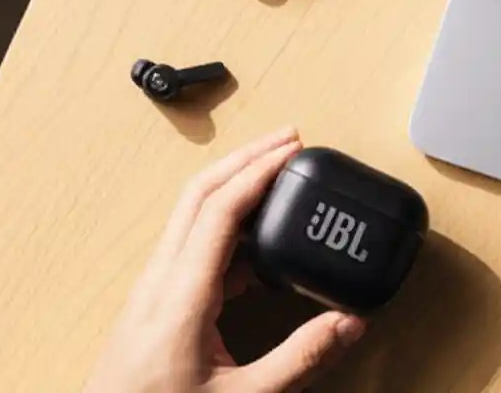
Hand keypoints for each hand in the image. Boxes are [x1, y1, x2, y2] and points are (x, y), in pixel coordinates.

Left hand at [85, 128, 365, 392]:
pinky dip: (225, 224)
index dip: (257, 171)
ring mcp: (152, 289)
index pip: (219, 210)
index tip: (291, 149)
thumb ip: (299, 360)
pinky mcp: (154, 303)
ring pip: (190, 215)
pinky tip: (256, 240)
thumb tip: (348, 324)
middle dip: (245, 158)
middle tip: (288, 140)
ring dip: (233, 186)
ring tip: (277, 177)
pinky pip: (189, 244)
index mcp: (179, 297)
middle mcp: (160, 282)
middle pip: (198, 194)